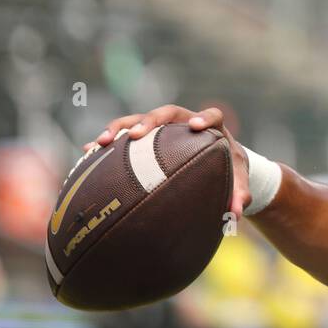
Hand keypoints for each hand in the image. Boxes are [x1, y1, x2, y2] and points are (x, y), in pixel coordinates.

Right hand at [83, 104, 251, 221]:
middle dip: (149, 120)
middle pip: (166, 112)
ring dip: (119, 128)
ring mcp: (164, 127)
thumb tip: (237, 215)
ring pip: (138, 119)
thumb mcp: (238, 180)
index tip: (195, 126)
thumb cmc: (229, 170)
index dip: (204, 117)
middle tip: (136, 135)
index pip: (212, 115)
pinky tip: (88, 153)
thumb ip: (240, 195)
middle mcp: (186, 121)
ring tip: (100, 142)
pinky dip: (108, 143)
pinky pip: (124, 135)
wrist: (218, 163)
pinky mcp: (147, 137)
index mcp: (213, 127)